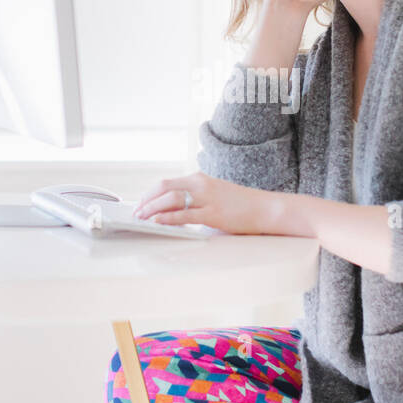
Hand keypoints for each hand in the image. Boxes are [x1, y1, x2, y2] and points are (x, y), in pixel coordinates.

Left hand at [132, 171, 281, 234]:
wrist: (265, 208)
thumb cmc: (241, 204)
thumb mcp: (214, 194)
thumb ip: (195, 199)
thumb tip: (172, 211)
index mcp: (199, 179)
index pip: (166, 183)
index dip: (150, 194)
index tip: (140, 204)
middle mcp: (201, 185)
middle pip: (164, 188)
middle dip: (146, 201)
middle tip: (136, 213)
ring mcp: (207, 198)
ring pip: (171, 199)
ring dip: (152, 209)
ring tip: (142, 219)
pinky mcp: (213, 214)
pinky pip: (185, 215)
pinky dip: (168, 218)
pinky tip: (158, 223)